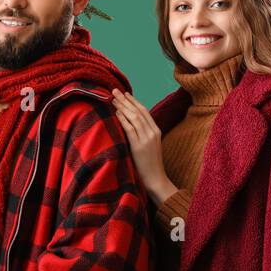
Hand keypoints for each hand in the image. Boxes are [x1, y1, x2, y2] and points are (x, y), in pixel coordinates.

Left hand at [111, 89, 175, 204]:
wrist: (156, 180)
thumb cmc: (149, 166)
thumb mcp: (148, 147)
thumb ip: (142, 135)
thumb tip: (129, 126)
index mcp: (156, 131)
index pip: (144, 112)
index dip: (134, 101)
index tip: (125, 94)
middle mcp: (153, 132)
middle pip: (138, 111)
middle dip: (126, 100)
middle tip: (115, 90)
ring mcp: (147, 139)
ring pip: (134, 117)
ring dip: (123, 106)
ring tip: (113, 98)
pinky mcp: (140, 146)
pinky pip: (130, 129)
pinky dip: (123, 119)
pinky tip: (116, 112)